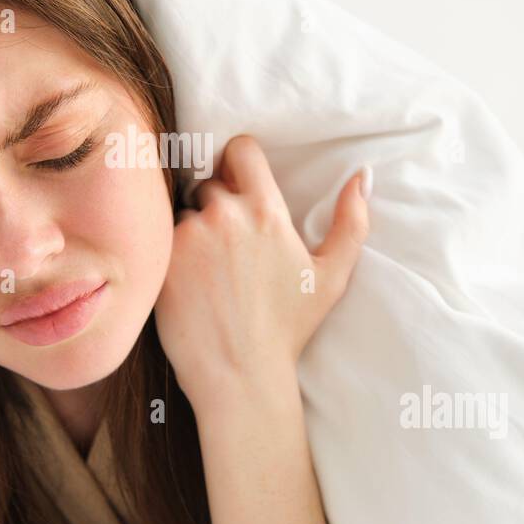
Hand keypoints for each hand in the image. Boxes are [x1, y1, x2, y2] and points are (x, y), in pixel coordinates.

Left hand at [153, 135, 369, 413]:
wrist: (240, 375)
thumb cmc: (288, 328)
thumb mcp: (333, 275)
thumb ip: (352, 221)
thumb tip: (363, 175)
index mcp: (266, 210)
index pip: (240, 149)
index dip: (239, 162)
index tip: (241, 183)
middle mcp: (223, 214)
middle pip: (209, 182)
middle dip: (218, 203)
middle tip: (230, 244)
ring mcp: (186, 235)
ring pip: (183, 211)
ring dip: (193, 228)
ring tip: (209, 269)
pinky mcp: (160, 258)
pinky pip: (160, 237)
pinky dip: (171, 252)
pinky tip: (188, 280)